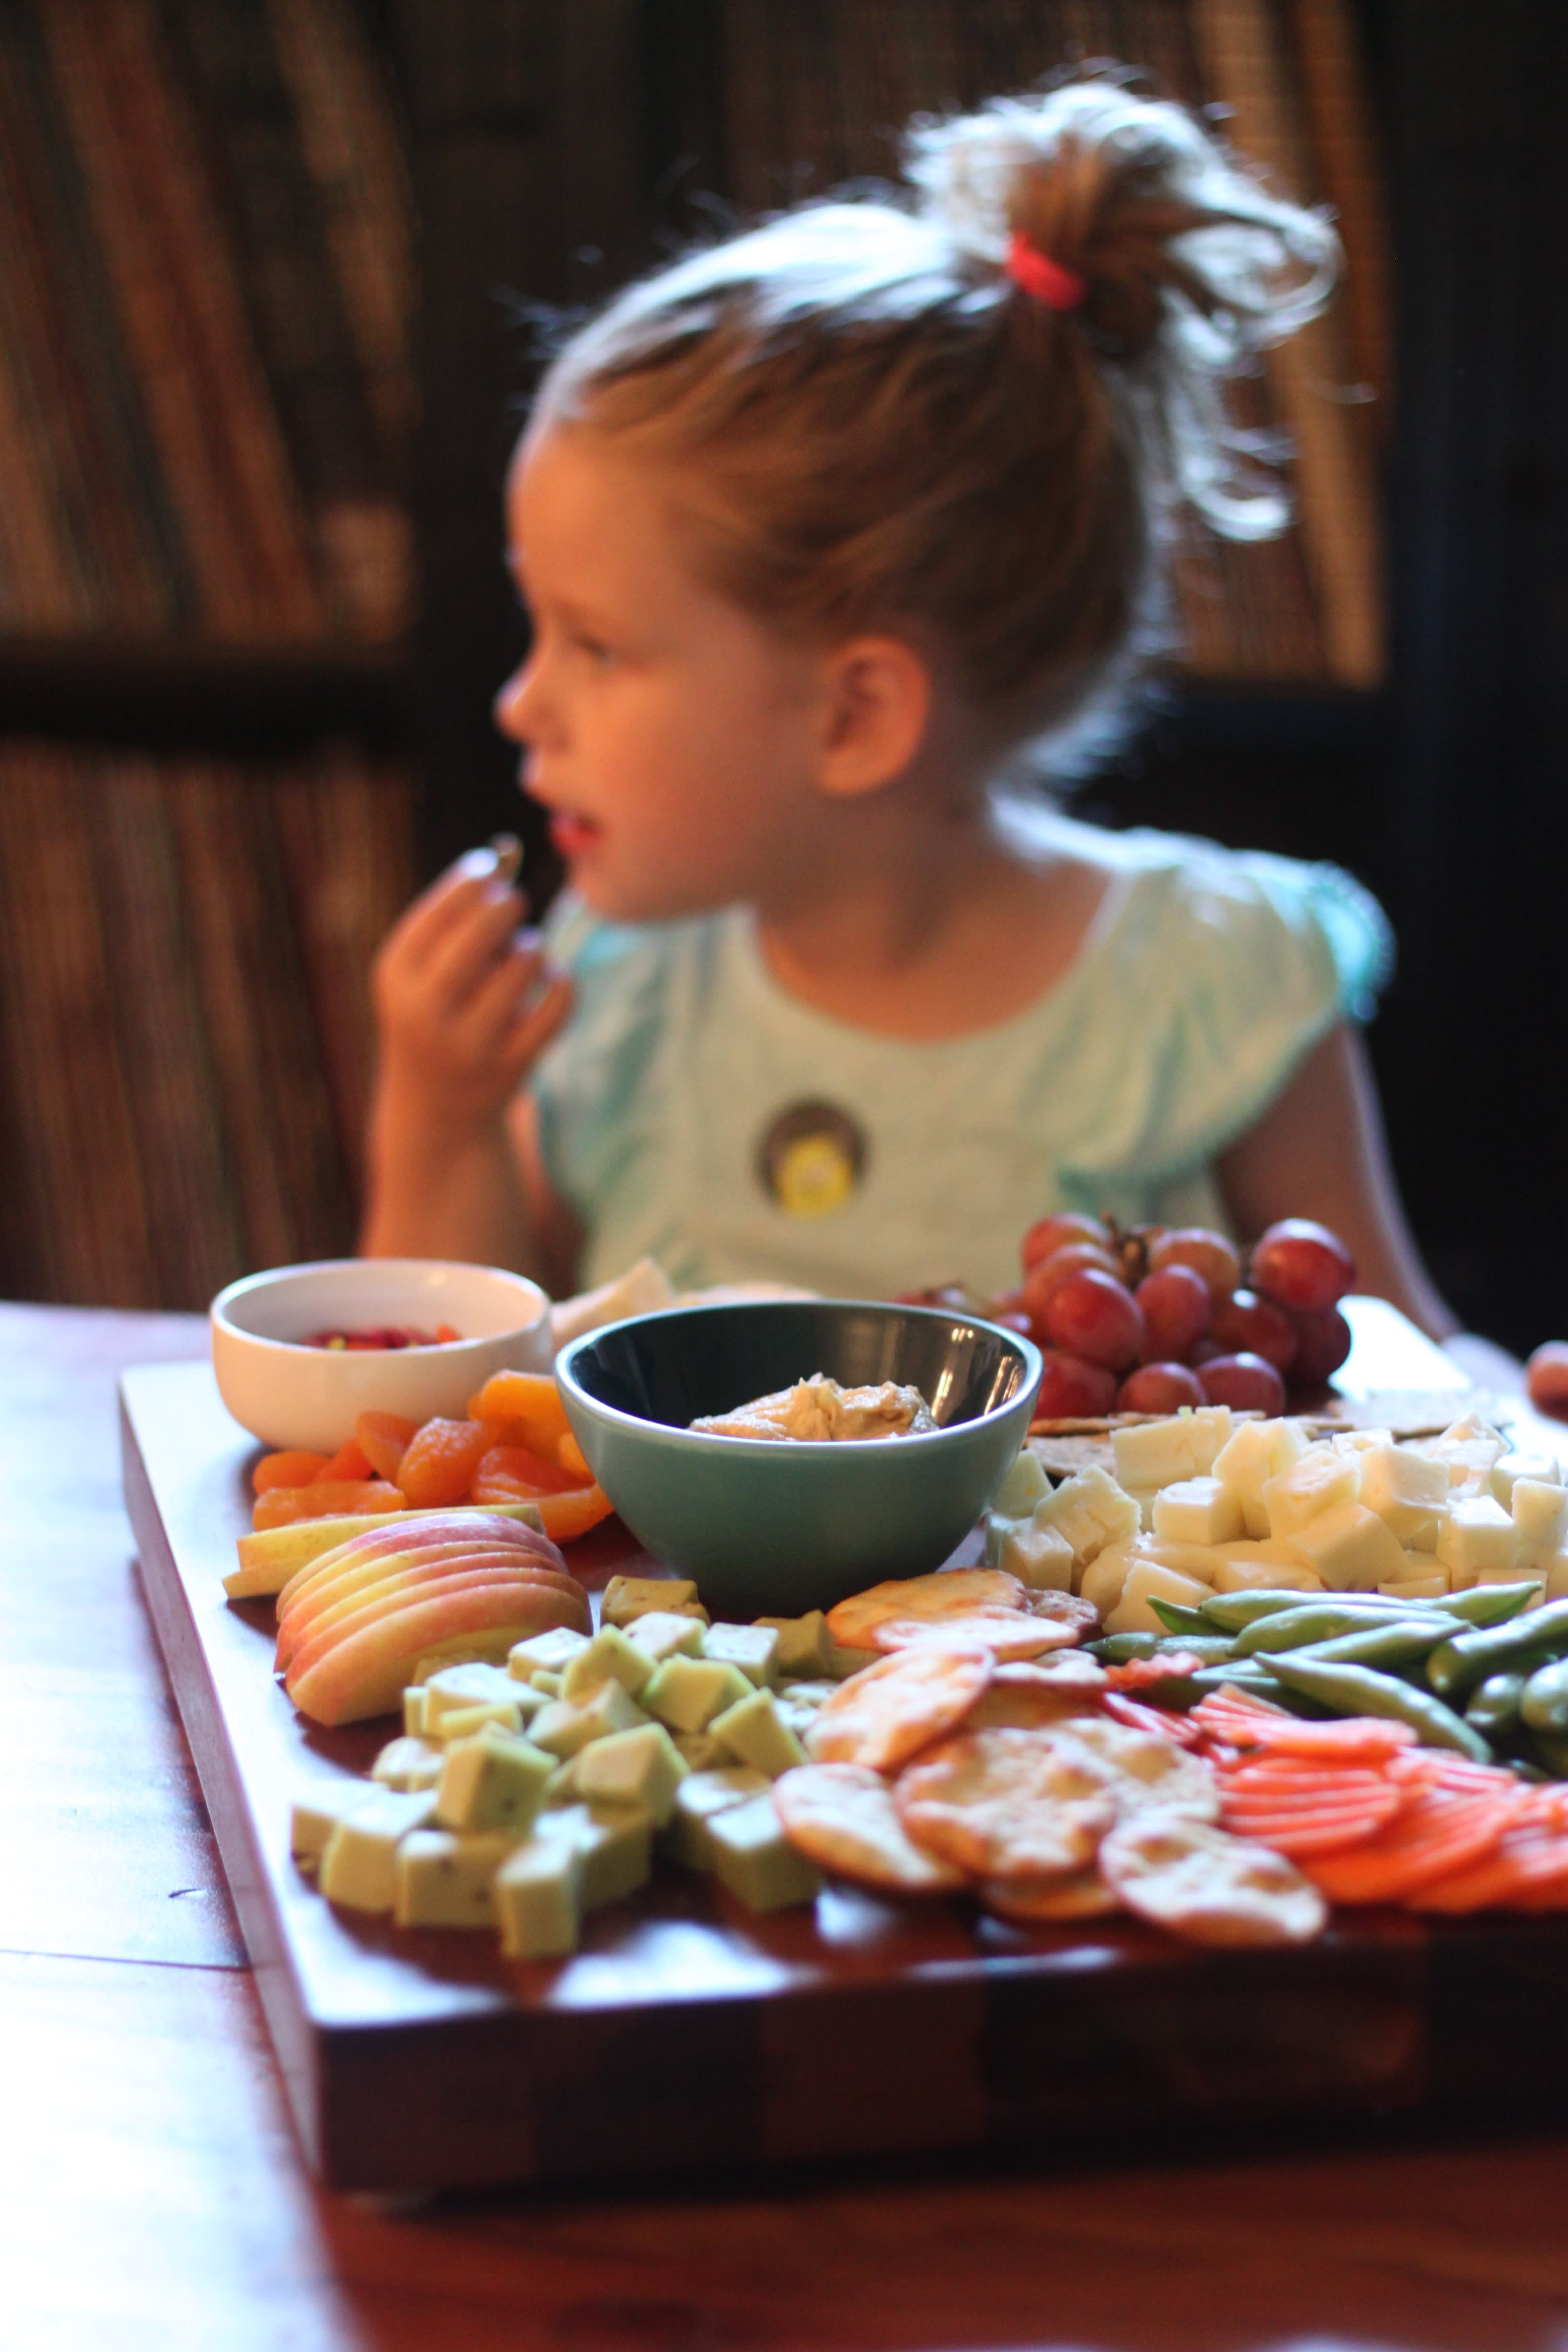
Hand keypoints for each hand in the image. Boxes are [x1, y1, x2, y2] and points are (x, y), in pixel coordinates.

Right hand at [372, 847, 572, 1132]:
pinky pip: (558, 1002)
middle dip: (508, 904)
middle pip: (484, 927)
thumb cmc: (434, 1015)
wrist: (436, 1111)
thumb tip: (503, 853)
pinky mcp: (513, 1064)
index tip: (491, 871)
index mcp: (396, 975)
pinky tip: (551, 982)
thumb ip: (455, 915)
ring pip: (526, 961)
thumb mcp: (424, 970)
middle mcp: (426, 1008)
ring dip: (532, 948)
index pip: (441, 907)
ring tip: (523, 958)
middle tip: (513, 905)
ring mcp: (471, 1040)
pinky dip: (562, 982)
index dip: (474, 878)